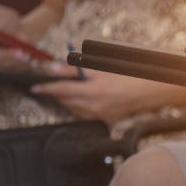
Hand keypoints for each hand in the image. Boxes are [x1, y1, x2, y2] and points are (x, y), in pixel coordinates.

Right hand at [0, 0, 31, 68]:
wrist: (20, 28)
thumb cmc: (4, 20)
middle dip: (5, 54)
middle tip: (17, 51)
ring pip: (7, 63)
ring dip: (17, 60)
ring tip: (27, 54)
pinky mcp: (12, 65)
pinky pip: (19, 67)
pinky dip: (27, 64)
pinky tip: (35, 61)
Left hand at [30, 69, 151, 122]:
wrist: (151, 90)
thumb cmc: (128, 74)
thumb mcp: (101, 66)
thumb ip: (76, 68)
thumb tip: (55, 68)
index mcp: (92, 91)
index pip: (61, 90)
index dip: (46, 88)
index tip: (35, 88)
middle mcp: (94, 106)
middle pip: (66, 101)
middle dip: (56, 94)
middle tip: (50, 86)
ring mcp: (100, 115)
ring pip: (74, 109)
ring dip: (67, 100)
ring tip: (67, 91)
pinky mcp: (107, 119)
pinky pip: (86, 114)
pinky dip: (79, 107)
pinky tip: (83, 99)